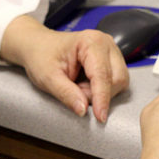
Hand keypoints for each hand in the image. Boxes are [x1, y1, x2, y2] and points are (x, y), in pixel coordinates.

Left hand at [0, 15, 128, 121]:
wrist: (39, 47)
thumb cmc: (42, 56)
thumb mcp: (48, 78)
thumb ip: (66, 94)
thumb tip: (83, 110)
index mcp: (91, 42)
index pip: (102, 75)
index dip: (102, 98)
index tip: (100, 117)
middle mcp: (106, 43)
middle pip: (117, 79)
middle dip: (98, 94)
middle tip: (75, 92)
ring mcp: (111, 51)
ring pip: (119, 82)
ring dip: (100, 92)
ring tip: (78, 86)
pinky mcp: (112, 60)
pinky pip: (115, 82)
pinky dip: (101, 89)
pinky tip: (85, 84)